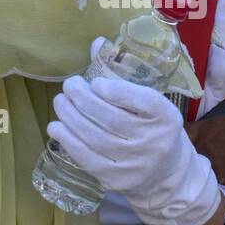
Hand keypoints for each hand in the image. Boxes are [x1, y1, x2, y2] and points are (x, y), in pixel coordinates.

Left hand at [47, 74, 221, 224]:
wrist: (166, 175)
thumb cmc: (153, 129)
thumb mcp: (151, 104)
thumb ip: (124, 76)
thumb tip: (96, 44)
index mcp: (167, 118)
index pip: (146, 101)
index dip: (118, 91)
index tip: (97, 82)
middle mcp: (155, 142)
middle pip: (114, 119)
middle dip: (85, 100)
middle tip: (69, 85)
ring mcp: (135, 164)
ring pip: (96, 138)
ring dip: (71, 117)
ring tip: (60, 102)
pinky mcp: (117, 180)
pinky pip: (88, 158)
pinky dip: (69, 140)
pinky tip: (56, 126)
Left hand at [187, 93, 224, 194]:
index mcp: (211, 128)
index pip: (187, 133)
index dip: (191, 137)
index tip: (197, 139)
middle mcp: (209, 149)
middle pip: (194, 157)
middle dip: (201, 158)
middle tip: (214, 159)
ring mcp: (220, 169)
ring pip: (209, 176)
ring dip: (216, 175)